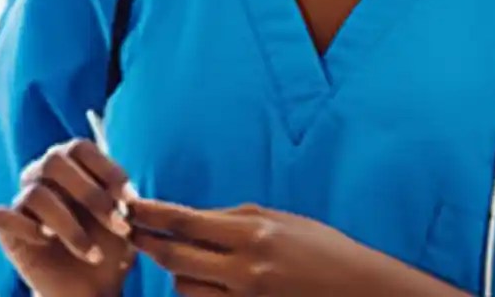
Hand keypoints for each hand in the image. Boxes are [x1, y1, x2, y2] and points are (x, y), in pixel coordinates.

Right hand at [0, 139, 137, 296]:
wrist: (88, 288)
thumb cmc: (108, 247)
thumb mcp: (125, 224)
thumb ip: (125, 204)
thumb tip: (126, 199)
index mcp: (70, 164)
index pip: (80, 148)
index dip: (107, 170)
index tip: (130, 201)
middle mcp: (41, 174)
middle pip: (54, 161)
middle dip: (91, 194)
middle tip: (118, 226)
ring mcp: (21, 199)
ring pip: (36, 194)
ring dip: (71, 227)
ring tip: (93, 255)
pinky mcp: (5, 226)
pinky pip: (4, 216)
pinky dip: (29, 229)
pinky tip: (48, 243)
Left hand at [128, 201, 466, 296]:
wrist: (365, 293)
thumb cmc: (327, 252)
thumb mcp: (283, 222)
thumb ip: (236, 219)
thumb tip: (193, 218)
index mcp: (253, 234)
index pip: (184, 221)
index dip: (150, 214)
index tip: (129, 206)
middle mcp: (245, 269)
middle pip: (174, 257)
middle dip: (147, 243)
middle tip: (129, 232)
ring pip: (184, 288)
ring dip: (177, 274)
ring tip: (183, 260)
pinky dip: (200, 294)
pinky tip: (206, 283)